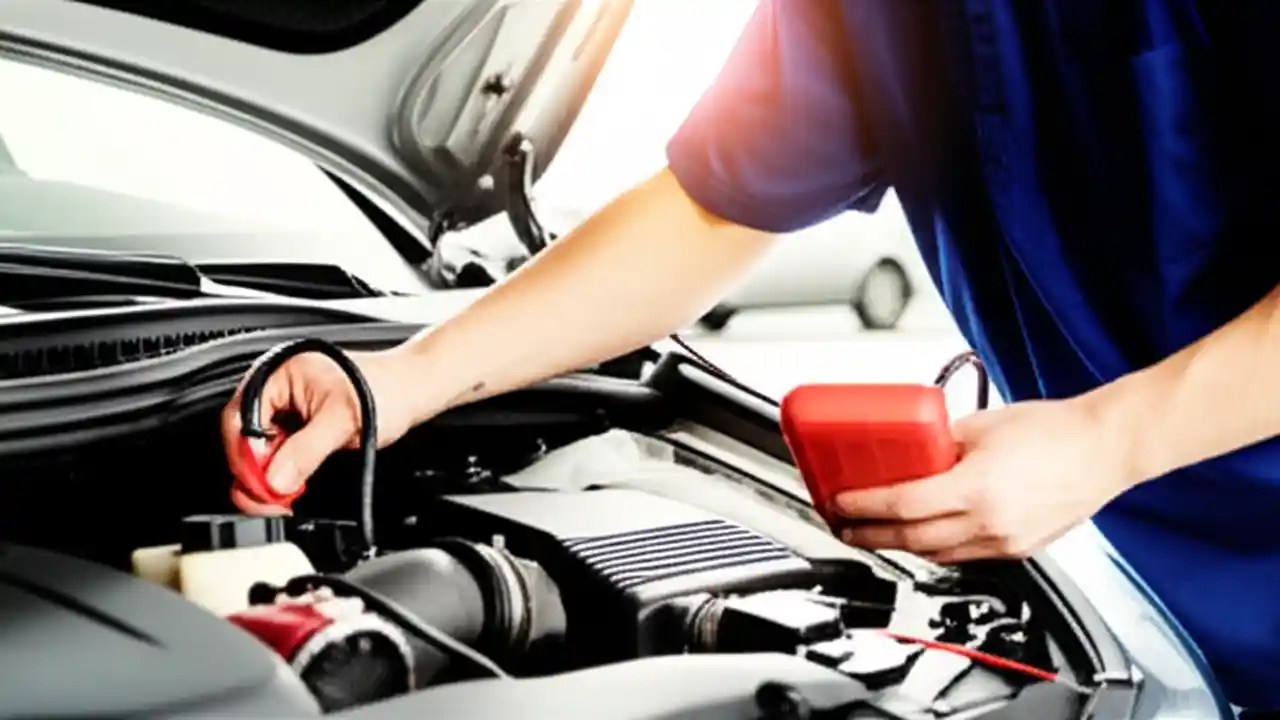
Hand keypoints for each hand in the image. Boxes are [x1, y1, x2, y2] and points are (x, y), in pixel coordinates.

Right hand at [220, 348, 419, 514]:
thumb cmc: (385, 389)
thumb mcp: (342, 423)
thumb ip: (305, 452)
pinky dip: (281, 470)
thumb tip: (275, 481)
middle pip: (243, 436)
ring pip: (259, 447)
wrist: (411, 389)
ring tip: (283, 495)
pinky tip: (291, 483)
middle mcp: (275, 385)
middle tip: (270, 500)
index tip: (259, 487)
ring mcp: (285, 404)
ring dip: (269, 474)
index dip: (245, 459)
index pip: (239, 420)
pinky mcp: (296, 421)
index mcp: (277, 372)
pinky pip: (276, 450)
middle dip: (255, 471)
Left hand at [831, 398, 1138, 563]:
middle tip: (843, 525)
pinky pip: (962, 555)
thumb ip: (940, 442)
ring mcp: (1005, 541)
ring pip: (935, 553)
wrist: (1106, 448)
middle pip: (911, 539)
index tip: (839, 502)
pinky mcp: (1017, 549)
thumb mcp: (983, 425)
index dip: (864, 506)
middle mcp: (990, 522)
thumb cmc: (1056, 431)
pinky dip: (934, 547)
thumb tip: (908, 451)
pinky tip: (920, 535)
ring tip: (873, 531)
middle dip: (869, 535)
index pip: (903, 505)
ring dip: (900, 545)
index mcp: (977, 488)